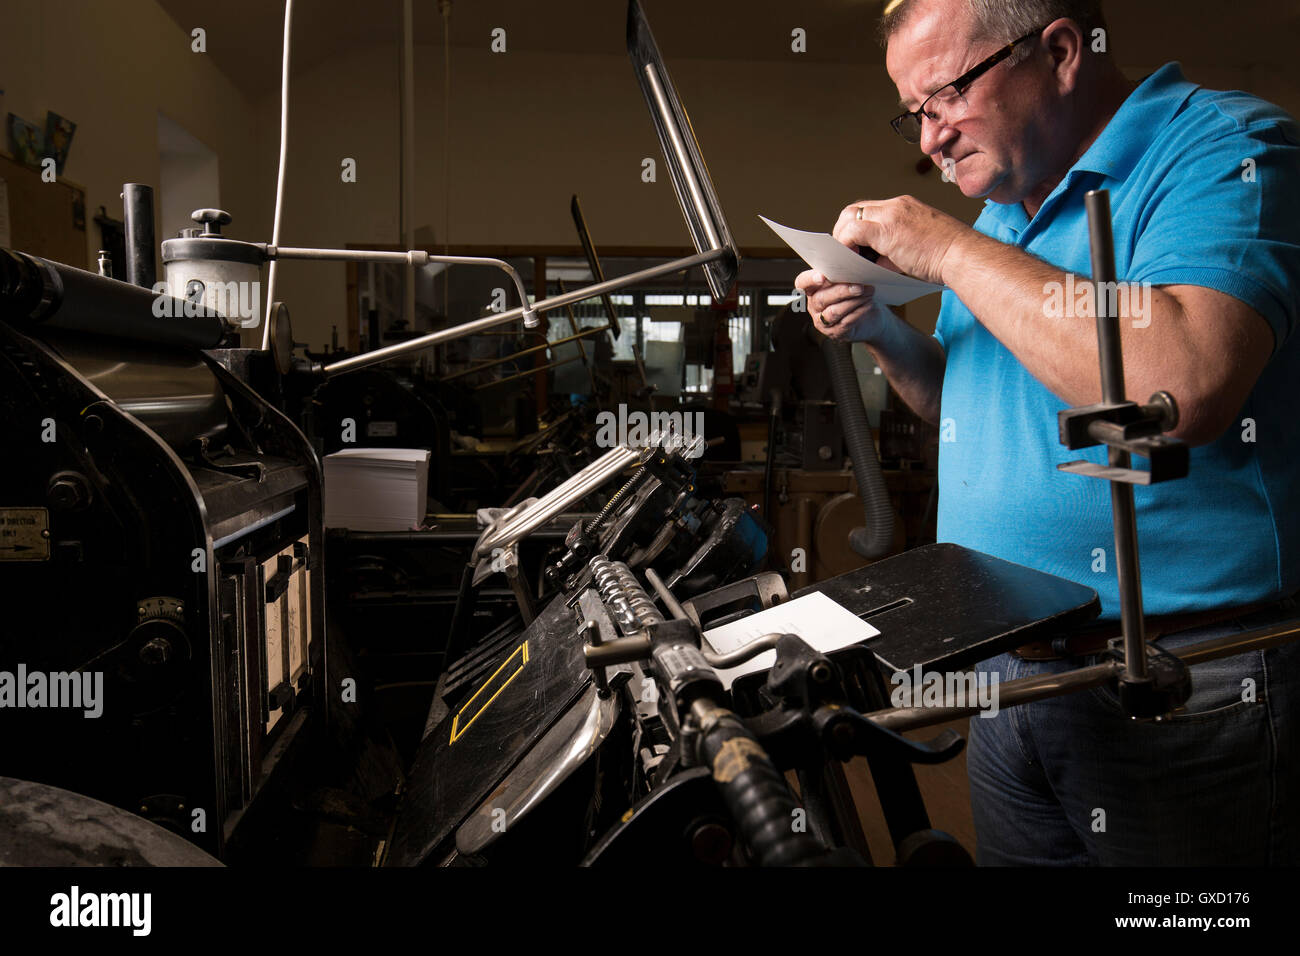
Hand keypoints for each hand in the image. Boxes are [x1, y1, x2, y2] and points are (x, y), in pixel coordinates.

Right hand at [795, 270, 886, 342]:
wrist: (870, 318)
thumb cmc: (857, 295)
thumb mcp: (849, 280)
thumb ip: (845, 269)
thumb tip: (852, 252)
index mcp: (813, 289)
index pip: (802, 283)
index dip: (809, 279)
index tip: (822, 276)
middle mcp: (815, 306)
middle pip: (821, 298)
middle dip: (841, 290)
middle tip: (859, 285)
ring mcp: (823, 321)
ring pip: (834, 312)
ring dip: (853, 301)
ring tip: (868, 292)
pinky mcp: (836, 332)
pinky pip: (846, 322)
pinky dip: (859, 312)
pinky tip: (868, 304)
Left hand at [832, 195, 969, 285]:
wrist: (963, 256)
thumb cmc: (947, 257)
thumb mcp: (916, 246)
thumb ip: (893, 249)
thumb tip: (874, 262)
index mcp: (905, 206)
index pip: (870, 209)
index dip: (857, 227)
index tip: (856, 247)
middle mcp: (896, 205)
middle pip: (855, 209)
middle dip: (844, 230)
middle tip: (845, 252)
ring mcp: (891, 214)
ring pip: (850, 217)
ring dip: (843, 239)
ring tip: (848, 259)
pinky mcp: (887, 229)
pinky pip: (853, 232)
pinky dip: (847, 246)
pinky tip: (853, 261)